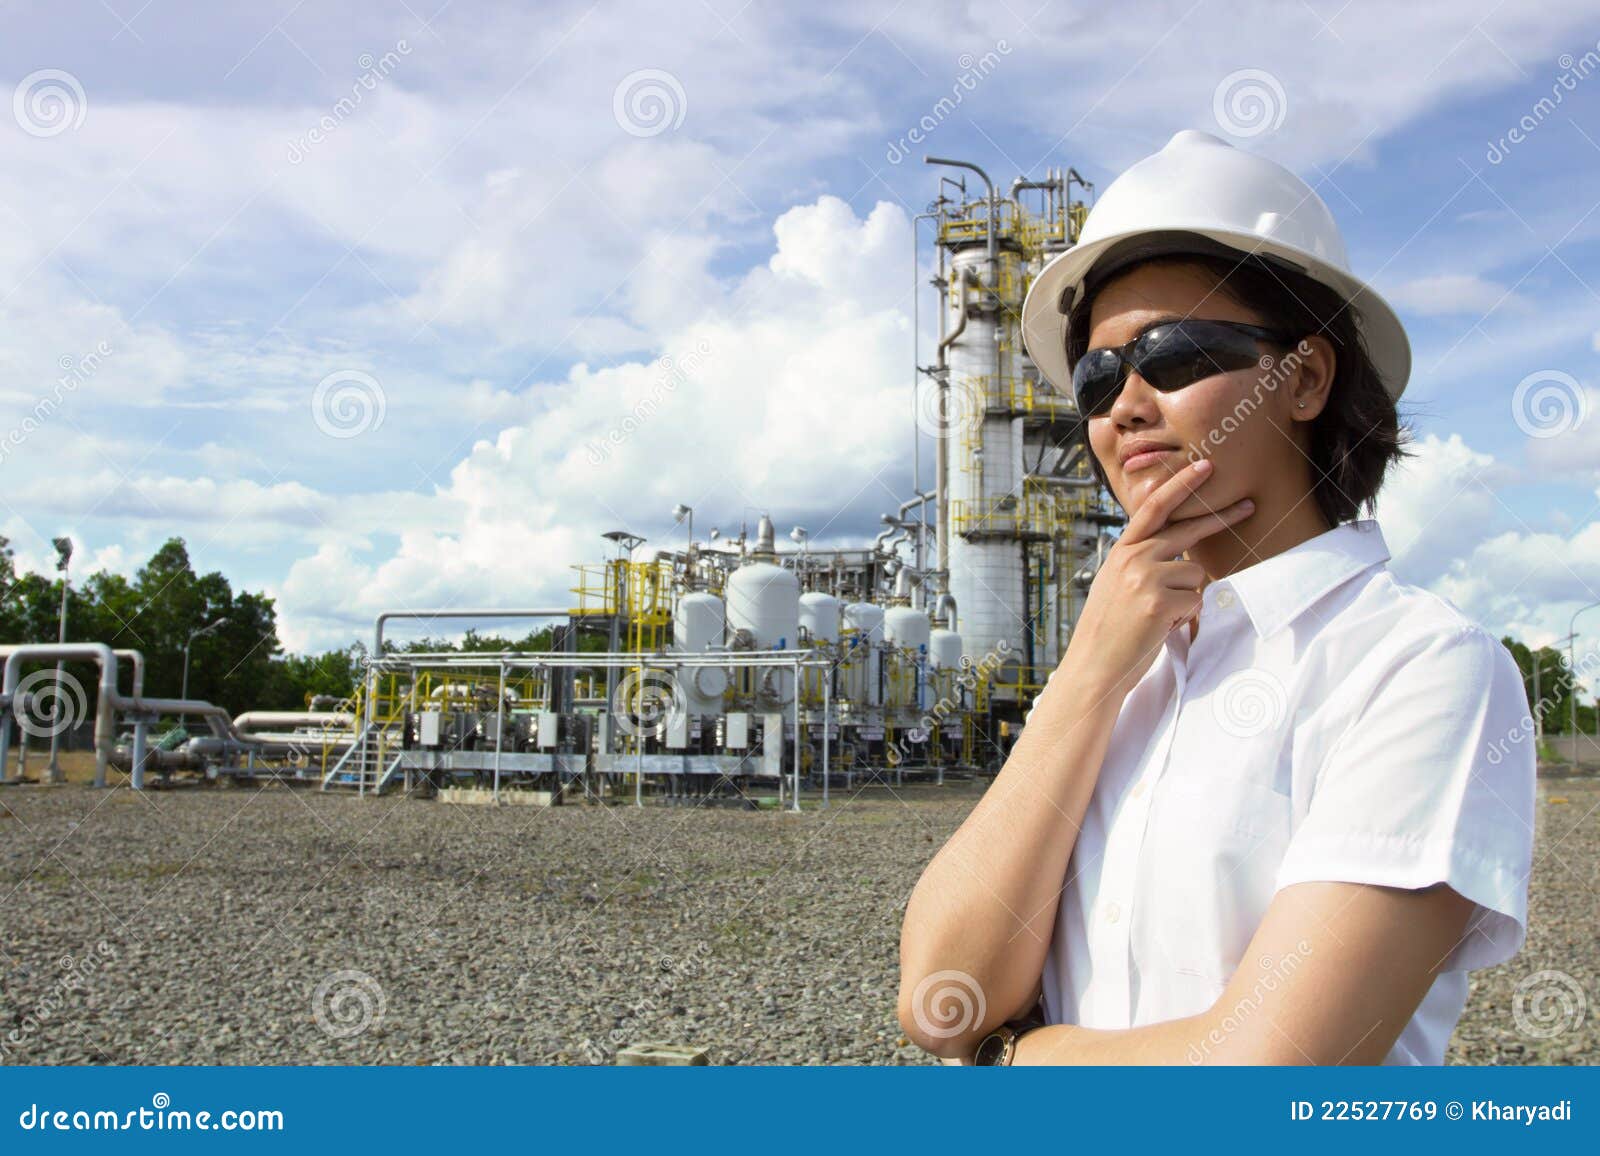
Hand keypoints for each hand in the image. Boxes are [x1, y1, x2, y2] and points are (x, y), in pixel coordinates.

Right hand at [1057, 459, 1251, 702]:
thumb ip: (1141, 560)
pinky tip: (1160, 627)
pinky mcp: (1160, 603)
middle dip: (1222, 516)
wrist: (1094, 664)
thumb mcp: (1115, 583)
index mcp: (1122, 551)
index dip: (1181, 484)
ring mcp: (1146, 579)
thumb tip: (1180, 549)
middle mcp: (1133, 558)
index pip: (1154, 507)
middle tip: (1249, 504)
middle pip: (1188, 529)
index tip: (1205, 466)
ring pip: (1196, 573)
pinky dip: (1186, 616)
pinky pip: (1196, 599)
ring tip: (1159, 615)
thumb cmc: (1109, 628)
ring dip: (1187, 596)